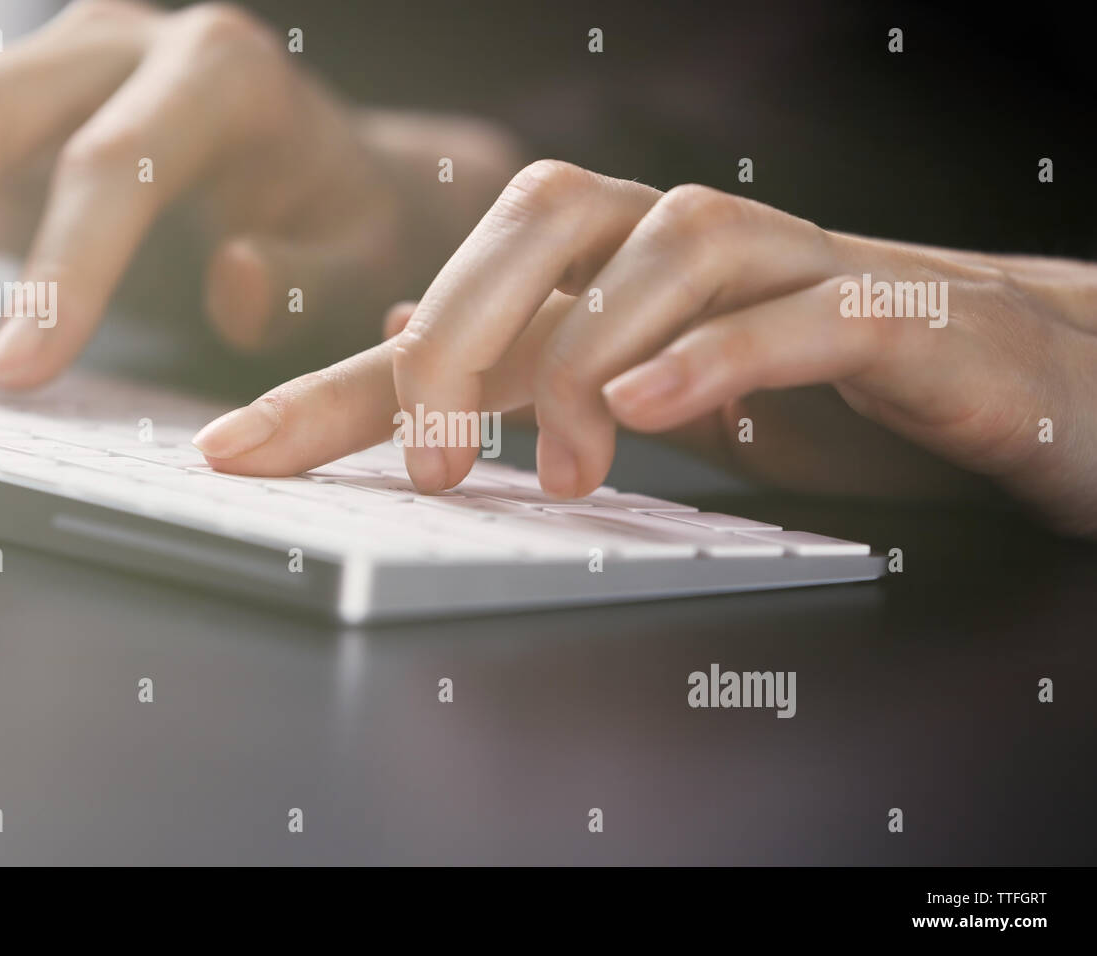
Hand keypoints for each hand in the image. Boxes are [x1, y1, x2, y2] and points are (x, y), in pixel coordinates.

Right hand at [0, 0, 517, 391]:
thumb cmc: (341, 215)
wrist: (317, 162)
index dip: (61, 270)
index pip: (116, 162)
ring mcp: (41, 58)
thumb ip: (314, 273)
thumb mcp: (364, 253)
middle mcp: (114, 41)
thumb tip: (235, 286)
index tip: (17, 373)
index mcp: (219, 71)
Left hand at [192, 161, 1096, 538]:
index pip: (447, 309)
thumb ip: (515, 361)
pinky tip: (662, 406)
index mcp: (609, 266)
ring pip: (667, 251)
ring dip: (594, 358)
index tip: (236, 452)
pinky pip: (800, 310)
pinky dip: (726, 353)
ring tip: (563, 469)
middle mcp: (679, 243)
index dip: (336, 382)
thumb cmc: (798, 378)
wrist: (984, 370)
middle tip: (427, 460)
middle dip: (460, 337)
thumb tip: (395, 337)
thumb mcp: (632, 387)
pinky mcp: (887, 312)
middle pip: (541, 224)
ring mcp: (787, 265)